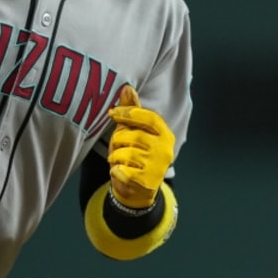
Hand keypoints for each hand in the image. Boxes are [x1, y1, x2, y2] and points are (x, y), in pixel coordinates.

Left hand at [105, 86, 173, 209]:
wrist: (138, 190)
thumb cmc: (135, 155)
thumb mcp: (134, 131)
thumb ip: (132, 111)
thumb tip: (127, 87)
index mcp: (165, 134)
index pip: (148, 117)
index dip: (128, 113)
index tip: (112, 113)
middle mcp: (165, 149)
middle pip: (132, 136)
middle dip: (118, 140)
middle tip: (118, 147)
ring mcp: (157, 167)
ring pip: (123, 153)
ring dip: (115, 157)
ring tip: (120, 161)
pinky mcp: (146, 182)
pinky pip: (121, 171)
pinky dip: (115, 172)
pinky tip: (121, 173)